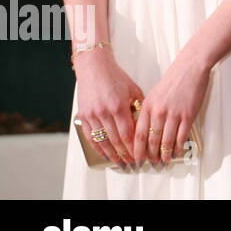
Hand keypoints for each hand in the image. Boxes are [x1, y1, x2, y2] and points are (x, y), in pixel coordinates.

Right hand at [72, 49, 143, 167]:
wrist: (94, 67)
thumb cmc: (116, 77)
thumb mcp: (133, 90)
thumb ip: (139, 107)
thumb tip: (147, 123)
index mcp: (119, 106)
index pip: (128, 134)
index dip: (134, 148)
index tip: (140, 156)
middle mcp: (104, 113)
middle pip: (115, 141)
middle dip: (125, 155)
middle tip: (132, 163)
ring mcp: (92, 115)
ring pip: (102, 141)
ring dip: (111, 154)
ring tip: (119, 163)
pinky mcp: (83, 116)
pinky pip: (90, 136)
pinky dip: (97, 147)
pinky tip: (104, 154)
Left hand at [131, 52, 210, 165]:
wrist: (191, 67)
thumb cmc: (174, 79)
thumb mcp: (154, 94)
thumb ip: (148, 111)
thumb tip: (146, 129)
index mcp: (147, 106)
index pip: (138, 135)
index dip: (137, 150)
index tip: (137, 158)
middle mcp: (158, 112)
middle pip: (151, 141)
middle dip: (151, 155)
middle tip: (152, 163)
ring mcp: (173, 114)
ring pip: (166, 141)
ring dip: (165, 154)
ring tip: (165, 160)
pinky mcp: (188, 114)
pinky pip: (181, 136)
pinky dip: (179, 146)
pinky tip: (178, 151)